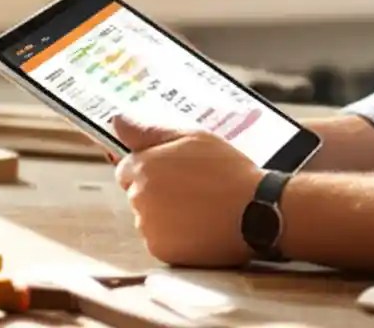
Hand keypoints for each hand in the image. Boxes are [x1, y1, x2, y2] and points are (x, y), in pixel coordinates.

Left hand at [112, 115, 263, 267]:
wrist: (257, 210)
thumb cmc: (228, 169)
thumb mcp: (192, 137)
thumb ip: (150, 131)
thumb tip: (116, 121)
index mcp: (143, 167)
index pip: (127, 169)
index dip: (151, 168)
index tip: (175, 171)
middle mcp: (139, 197)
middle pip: (136, 194)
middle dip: (157, 191)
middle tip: (193, 189)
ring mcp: (149, 227)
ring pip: (148, 219)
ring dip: (165, 215)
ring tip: (200, 208)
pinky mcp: (161, 250)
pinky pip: (160, 241)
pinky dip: (175, 237)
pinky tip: (199, 226)